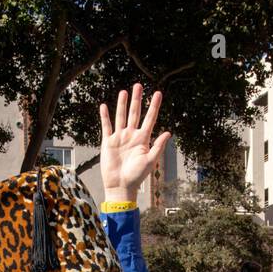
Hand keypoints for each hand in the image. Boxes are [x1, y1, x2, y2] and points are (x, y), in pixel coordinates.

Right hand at [98, 83, 170, 203]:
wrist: (120, 186)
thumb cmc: (137, 176)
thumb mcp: (150, 161)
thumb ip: (158, 146)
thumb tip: (168, 132)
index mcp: (143, 139)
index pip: (150, 118)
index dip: (154, 106)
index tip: (158, 93)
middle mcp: (132, 135)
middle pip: (135, 113)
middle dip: (137, 100)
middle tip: (139, 85)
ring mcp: (120, 137)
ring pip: (121, 116)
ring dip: (122, 104)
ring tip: (124, 91)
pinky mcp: (108, 142)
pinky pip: (106, 126)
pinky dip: (105, 116)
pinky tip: (104, 106)